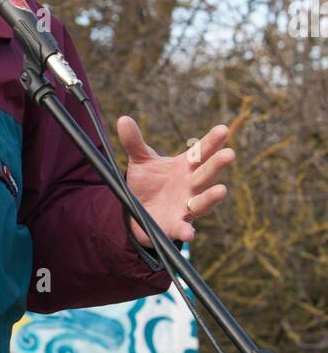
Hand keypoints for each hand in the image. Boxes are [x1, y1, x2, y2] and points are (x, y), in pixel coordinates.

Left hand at [117, 116, 234, 244]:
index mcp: (185, 167)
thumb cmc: (147, 183)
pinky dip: (185, 231)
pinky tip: (189, 234)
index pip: (201, 152)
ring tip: (222, 190)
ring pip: (202, 202)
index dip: (212, 141)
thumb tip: (123, 119)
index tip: (223, 129)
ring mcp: (185, 206)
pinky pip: (182, 229)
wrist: (138, 212)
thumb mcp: (140, 161)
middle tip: (229, 154)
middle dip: (217, 165)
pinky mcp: (174, 225)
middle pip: (206, 174)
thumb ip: (134, 142)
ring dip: (211, 197)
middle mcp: (190, 186)